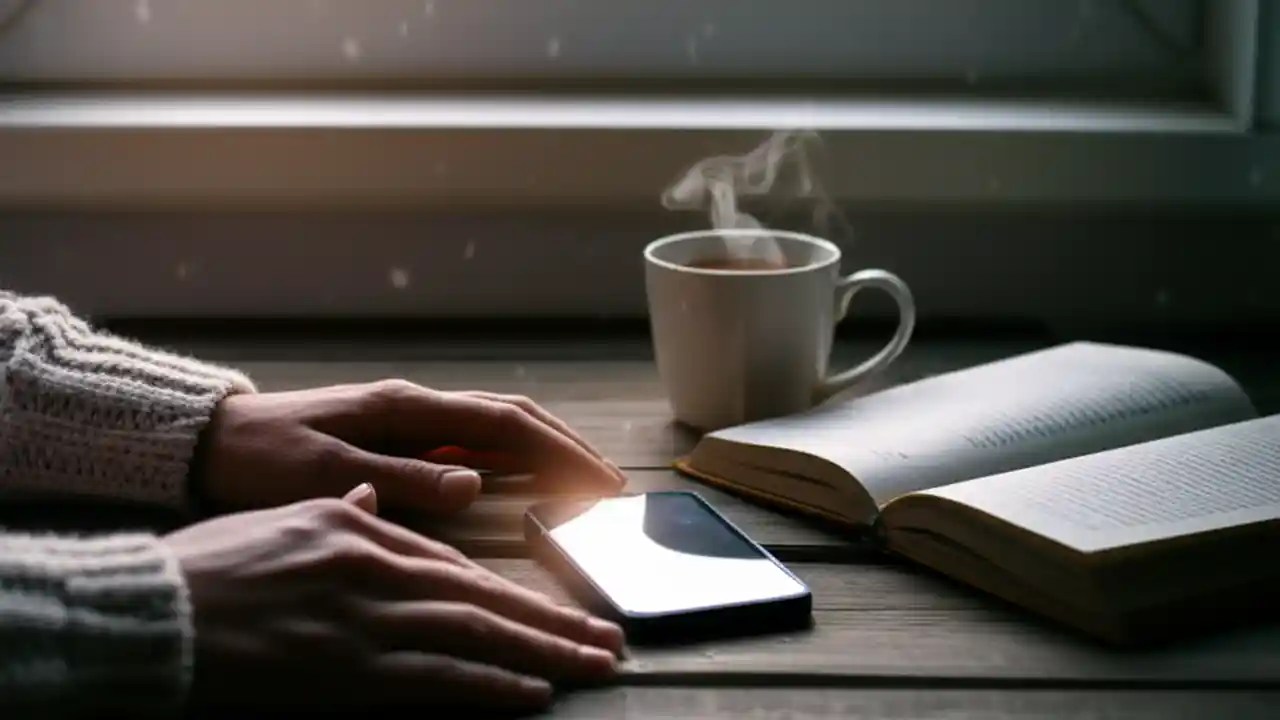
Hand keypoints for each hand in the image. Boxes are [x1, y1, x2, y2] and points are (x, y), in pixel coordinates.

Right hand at [166, 487, 624, 711]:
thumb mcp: (281, 520)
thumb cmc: (208, 568)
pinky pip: (436, 678)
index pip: (456, 562)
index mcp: (360, 528)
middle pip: (483, 595)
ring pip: (476, 633)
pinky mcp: (348, 671)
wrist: (150, 611)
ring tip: (590, 665)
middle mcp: (375, 567)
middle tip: (607, 638)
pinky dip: (489, 684)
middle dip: (553, 621)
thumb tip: (370, 496)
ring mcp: (365, 619)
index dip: (513, 590)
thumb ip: (340, 510)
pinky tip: (530, 692)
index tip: (555, 609)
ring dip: (542, 652)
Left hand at [194, 379, 625, 513]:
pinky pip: (471, 440)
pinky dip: (511, 456)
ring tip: (584, 480)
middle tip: (611, 484)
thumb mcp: (324, 475)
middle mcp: (417, 406)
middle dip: (567, 445)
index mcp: (406, 409)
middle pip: (513, 416)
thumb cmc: (261, 458)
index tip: (599, 483)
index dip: (558, 453)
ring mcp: (410, 418)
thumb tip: (473, 486)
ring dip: (545, 448)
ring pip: (496, 425)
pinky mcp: (398, 435)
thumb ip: (399, 480)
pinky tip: (526, 478)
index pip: (504, 425)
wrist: (210, 441)